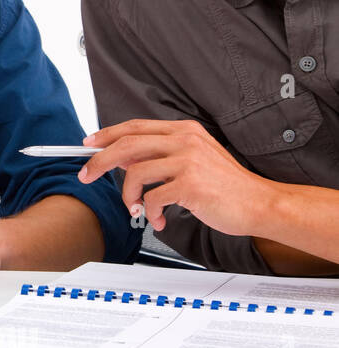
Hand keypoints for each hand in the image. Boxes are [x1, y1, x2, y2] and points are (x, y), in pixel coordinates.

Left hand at [79, 119, 274, 235]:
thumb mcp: (193, 160)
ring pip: (134, 173)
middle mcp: (185, 141)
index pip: (135, 127)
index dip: (107, 135)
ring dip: (128, 196)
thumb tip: (123, 158)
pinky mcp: (190, 184)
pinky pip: (151, 198)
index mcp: (184, 131)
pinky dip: (149, 213)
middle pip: (126, 144)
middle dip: (99, 161)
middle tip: (86, 175)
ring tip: (136, 209)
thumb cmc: (226, 186)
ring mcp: (188, 160)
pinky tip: (159, 220)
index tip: (88, 144)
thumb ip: (161, 155)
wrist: (260, 203)